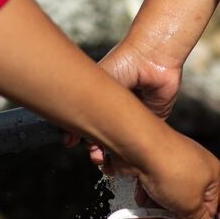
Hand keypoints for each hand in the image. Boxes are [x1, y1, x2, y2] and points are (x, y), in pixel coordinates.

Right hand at [77, 39, 183, 168]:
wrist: (151, 59)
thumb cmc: (123, 63)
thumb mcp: (96, 84)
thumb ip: (83, 105)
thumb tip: (66, 128)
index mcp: (101, 99)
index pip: (87, 124)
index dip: (79, 135)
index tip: (71, 142)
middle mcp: (117, 109)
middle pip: (103, 137)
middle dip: (95, 150)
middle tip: (94, 155)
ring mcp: (134, 116)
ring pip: (121, 143)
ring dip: (113, 155)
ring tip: (106, 158)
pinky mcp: (153, 120)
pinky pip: (141, 142)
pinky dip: (132, 151)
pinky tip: (124, 156)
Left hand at [125, 129, 219, 218]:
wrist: (139, 147)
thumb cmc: (170, 170)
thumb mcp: (189, 204)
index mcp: (211, 175)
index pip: (208, 209)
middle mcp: (194, 169)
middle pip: (185, 207)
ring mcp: (172, 167)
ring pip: (166, 201)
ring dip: (154, 218)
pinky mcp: (152, 166)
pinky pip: (152, 190)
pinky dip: (145, 202)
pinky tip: (139, 210)